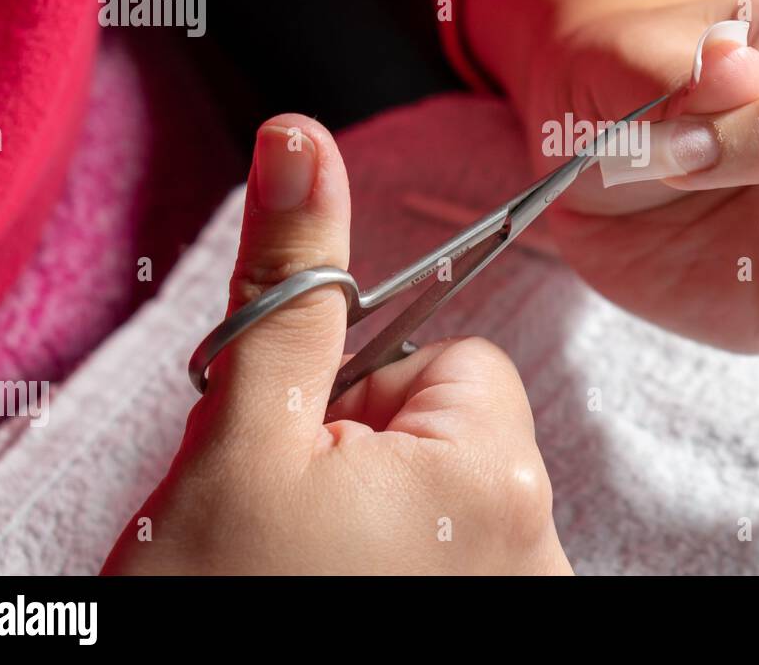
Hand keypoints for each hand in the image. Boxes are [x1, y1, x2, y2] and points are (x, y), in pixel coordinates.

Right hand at [103, 115, 570, 574]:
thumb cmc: (224, 599)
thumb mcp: (239, 437)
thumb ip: (288, 289)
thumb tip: (303, 142)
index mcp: (491, 477)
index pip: (454, 360)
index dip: (365, 391)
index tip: (309, 446)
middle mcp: (534, 548)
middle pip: (448, 430)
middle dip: (360, 451)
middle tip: (284, 513)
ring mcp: (518, 599)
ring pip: (437, 500)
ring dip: (363, 512)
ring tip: (293, 564)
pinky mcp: (496, 625)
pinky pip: (446, 558)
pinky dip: (385, 562)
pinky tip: (321, 589)